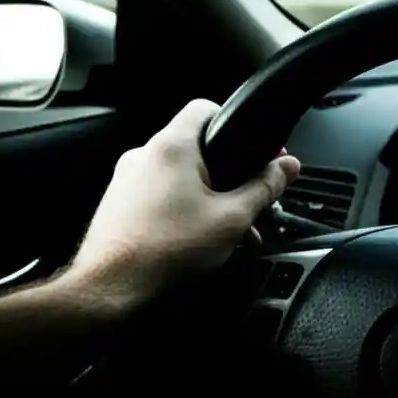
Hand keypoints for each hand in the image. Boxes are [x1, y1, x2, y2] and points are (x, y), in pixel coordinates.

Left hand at [66, 99, 300, 310]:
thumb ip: (264, 188)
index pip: (205, 107)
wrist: (110, 290)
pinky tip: (200, 242)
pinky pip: (161, 196)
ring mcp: (126, 181)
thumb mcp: (232, 219)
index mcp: (171, 147)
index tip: (257, 150)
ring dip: (209, 197)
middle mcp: (144, 156)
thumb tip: (288, 166)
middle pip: (197, 148)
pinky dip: (184, 210)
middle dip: (229, 174)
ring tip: (230, 232)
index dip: (236, 122)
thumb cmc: (169, 250)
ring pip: (179, 176)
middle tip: (252, 201)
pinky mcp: (119, 206)